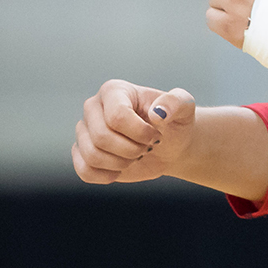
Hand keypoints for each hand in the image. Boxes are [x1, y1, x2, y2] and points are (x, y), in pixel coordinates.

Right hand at [71, 81, 195, 183]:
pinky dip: (106, 176)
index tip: (156, 135)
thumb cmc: (175, 122)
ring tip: (135, 155)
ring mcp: (85, 131)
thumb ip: (176, 102)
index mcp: (114, 91)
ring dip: (121, 163)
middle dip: (131, 149)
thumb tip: (157, 114)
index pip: (116, 117)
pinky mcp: (83, 153)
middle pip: (101, 137)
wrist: (170, 145)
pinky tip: (122, 169)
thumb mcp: (184, 107)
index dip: (140, 133)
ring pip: (92, 155)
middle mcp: (93, 107)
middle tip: (146, 147)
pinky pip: (84, 171)